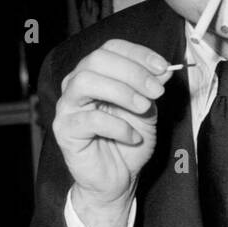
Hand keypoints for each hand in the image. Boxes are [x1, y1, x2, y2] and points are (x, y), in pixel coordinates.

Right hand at [53, 40, 169, 226]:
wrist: (118, 178)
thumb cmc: (129, 140)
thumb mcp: (148, 110)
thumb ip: (151, 88)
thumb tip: (163, 70)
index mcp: (96, 73)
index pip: (111, 48)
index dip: (138, 54)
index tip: (163, 67)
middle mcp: (76, 84)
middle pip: (97, 59)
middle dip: (133, 72)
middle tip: (157, 91)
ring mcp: (67, 106)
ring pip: (86, 81)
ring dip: (122, 92)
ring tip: (144, 108)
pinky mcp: (64, 130)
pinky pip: (90, 119)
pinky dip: (118, 126)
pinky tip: (132, 137)